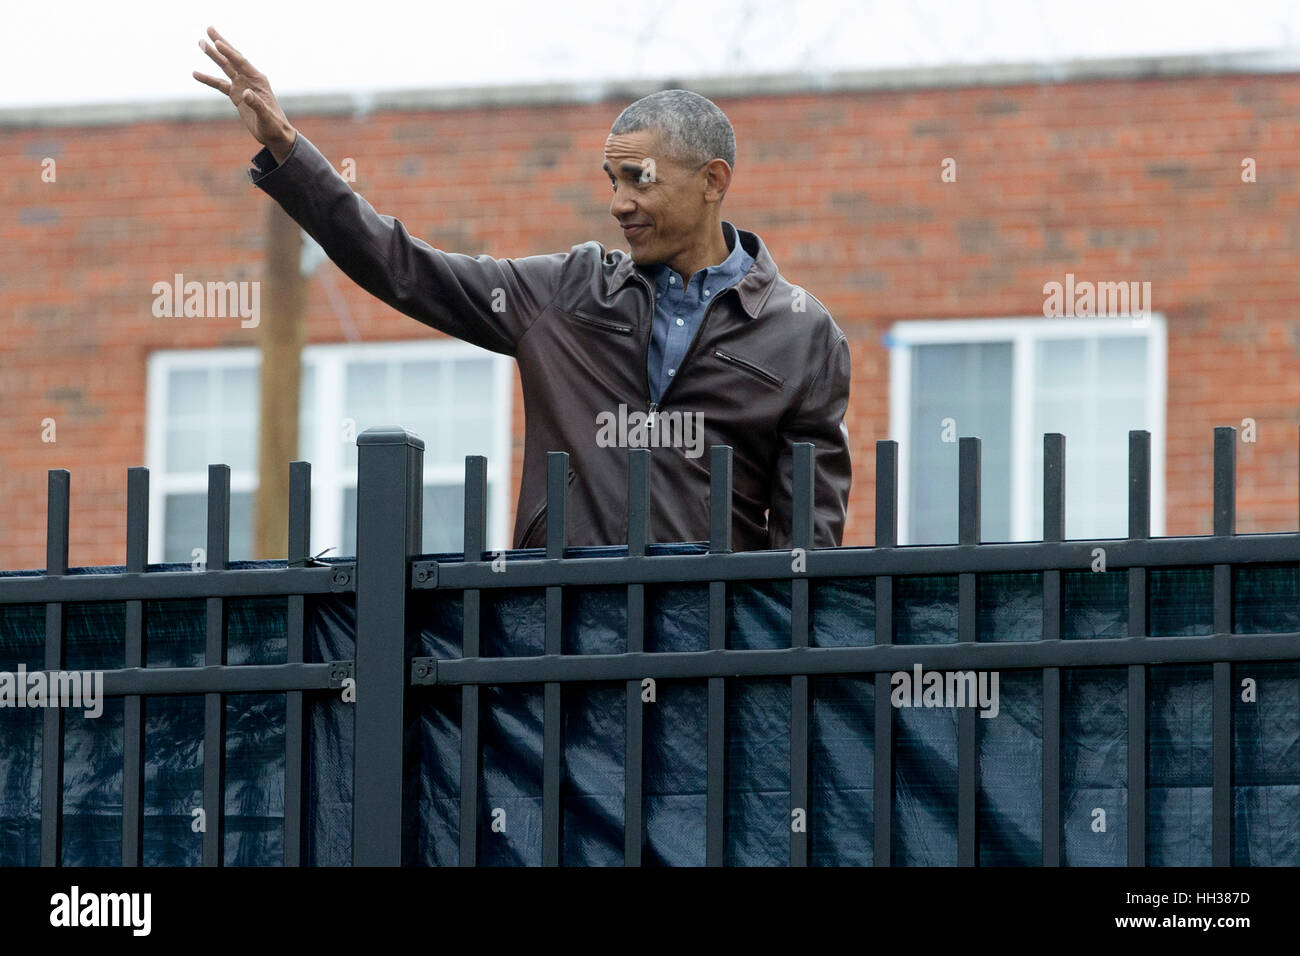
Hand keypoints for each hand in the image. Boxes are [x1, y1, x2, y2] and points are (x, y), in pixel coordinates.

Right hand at [193, 26, 296, 162]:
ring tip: (200, 42)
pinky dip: (208, 79)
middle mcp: (250, 79)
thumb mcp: (266, 117)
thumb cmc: (274, 126)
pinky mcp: (236, 95)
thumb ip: (257, 104)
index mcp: (258, 80)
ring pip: (225, 67)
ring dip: (213, 55)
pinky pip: (220, 84)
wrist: (275, 135)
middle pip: (232, 58)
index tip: (217, 42)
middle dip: (221, 44)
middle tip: (209, 29)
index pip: (241, 62)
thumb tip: (245, 93)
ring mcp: (242, 86)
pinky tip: (195, 74)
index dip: (229, 52)